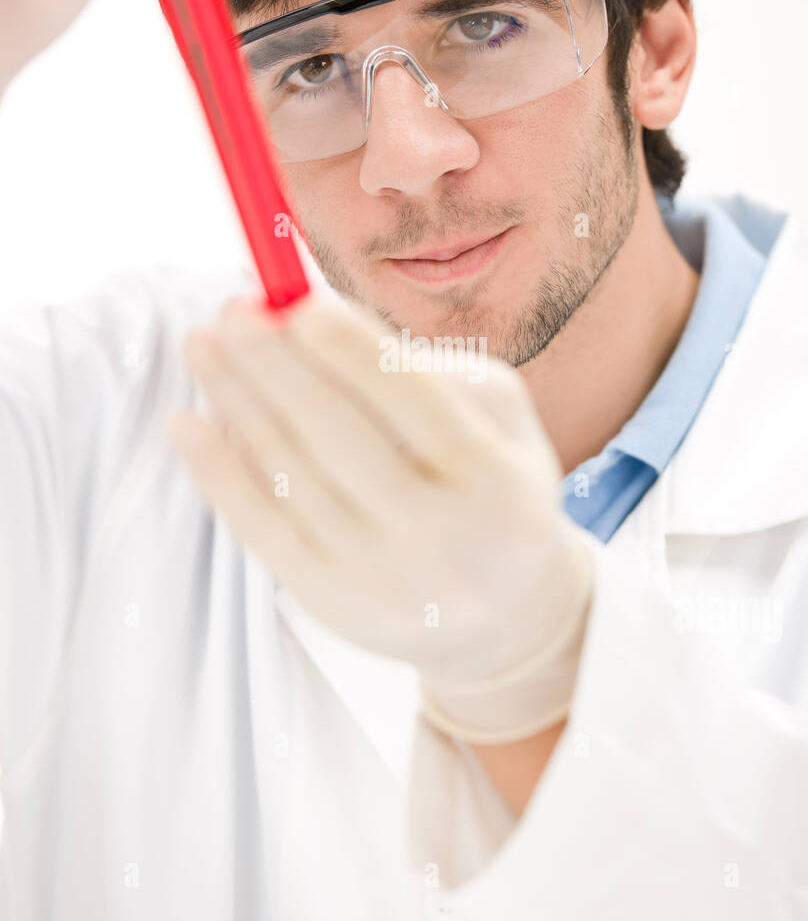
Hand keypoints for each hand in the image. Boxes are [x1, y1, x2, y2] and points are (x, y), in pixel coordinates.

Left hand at [167, 290, 593, 743]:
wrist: (508, 617)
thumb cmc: (494, 486)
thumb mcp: (496, 418)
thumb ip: (423, 366)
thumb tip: (316, 317)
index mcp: (493, 476)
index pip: (410, 398)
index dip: (346, 348)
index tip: (297, 303)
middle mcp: (440, 534)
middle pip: (336, 434)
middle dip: (274, 364)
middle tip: (231, 310)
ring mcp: (382, 578)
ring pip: (289, 476)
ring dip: (235, 402)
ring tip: (202, 347)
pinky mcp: (333, 604)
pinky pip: (261, 529)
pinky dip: (217, 473)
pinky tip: (187, 425)